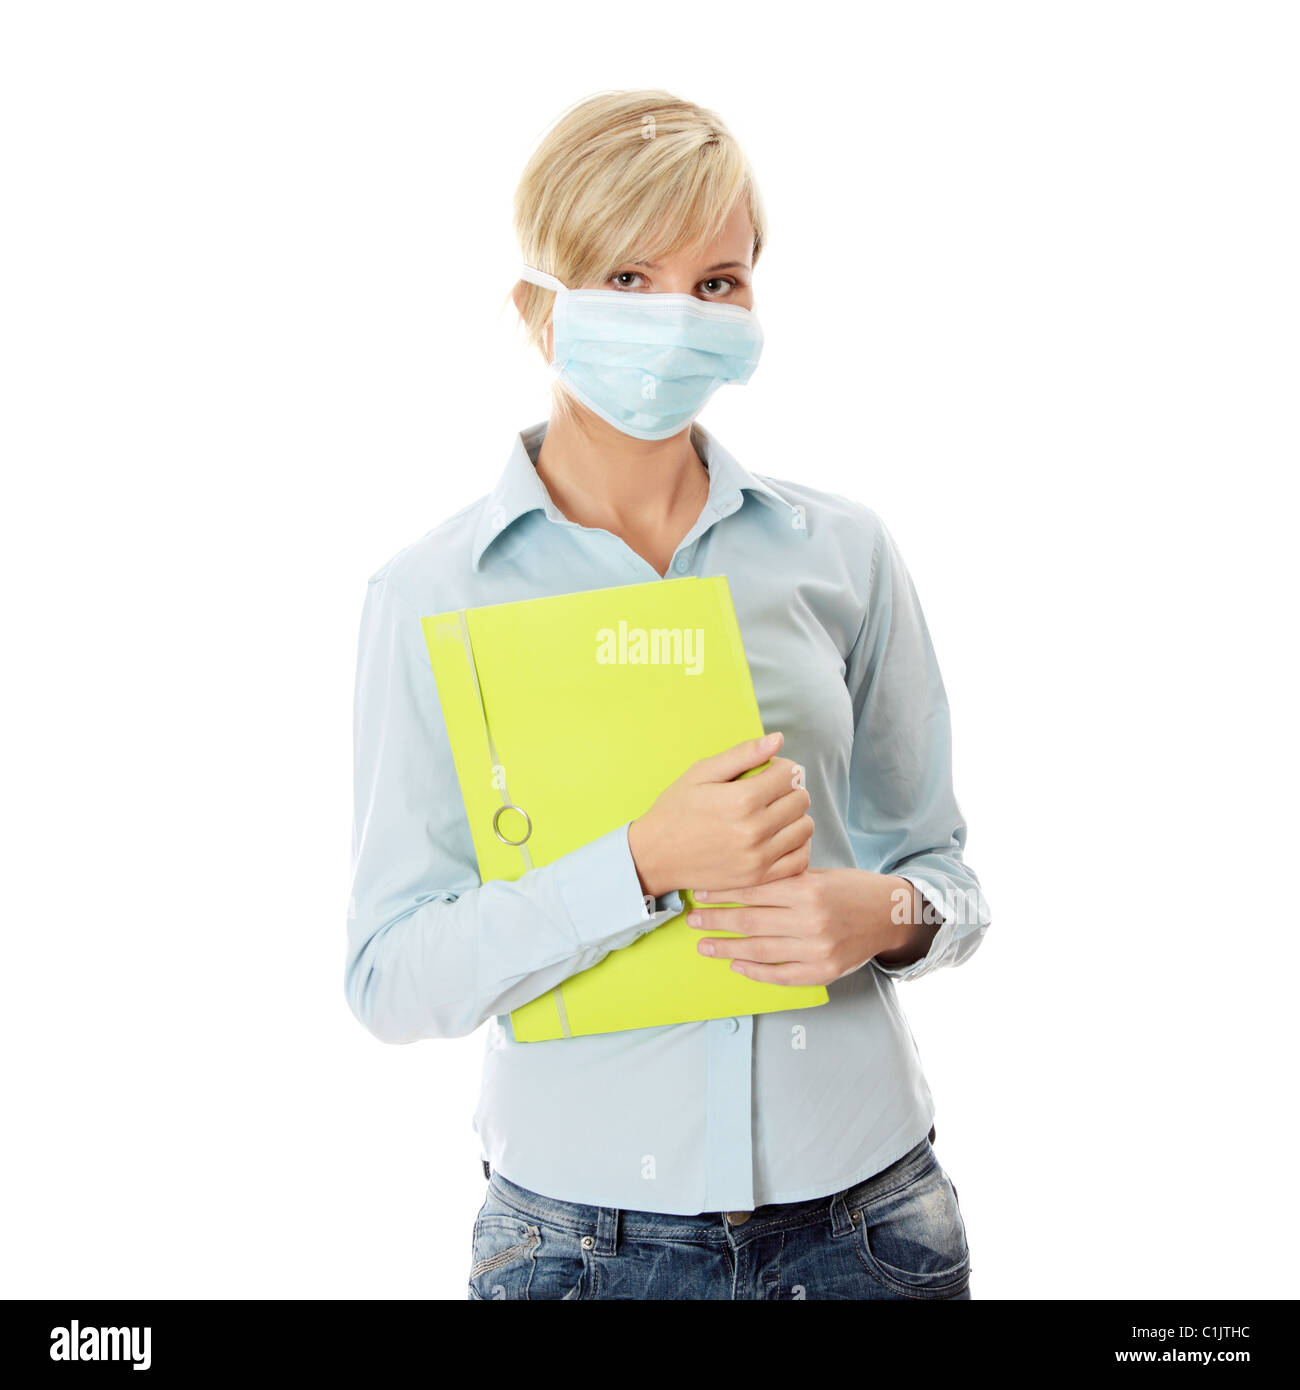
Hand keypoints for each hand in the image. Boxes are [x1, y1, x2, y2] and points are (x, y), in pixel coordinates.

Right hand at [627, 732, 812, 898]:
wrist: (655, 856)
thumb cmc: (676, 810)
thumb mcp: (701, 773)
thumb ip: (742, 754)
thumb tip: (777, 739)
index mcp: (742, 799)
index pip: (790, 774)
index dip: (782, 767)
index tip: (768, 771)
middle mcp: (755, 829)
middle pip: (801, 800)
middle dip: (790, 790)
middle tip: (770, 792)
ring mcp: (759, 857)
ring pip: (805, 828)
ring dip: (795, 816)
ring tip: (774, 814)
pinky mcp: (759, 877)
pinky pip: (800, 859)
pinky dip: (796, 845)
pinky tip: (779, 837)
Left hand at [686, 868, 940, 985]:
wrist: (889, 915)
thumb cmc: (849, 889)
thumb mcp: (818, 874)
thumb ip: (783, 879)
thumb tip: (735, 879)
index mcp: (807, 889)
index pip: (753, 890)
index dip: (722, 893)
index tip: (699, 892)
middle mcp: (811, 920)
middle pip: (750, 922)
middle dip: (716, 921)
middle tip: (692, 920)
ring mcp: (817, 950)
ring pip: (760, 951)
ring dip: (727, 949)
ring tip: (705, 946)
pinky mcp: (824, 972)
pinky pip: (781, 976)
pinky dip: (756, 972)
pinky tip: (736, 965)